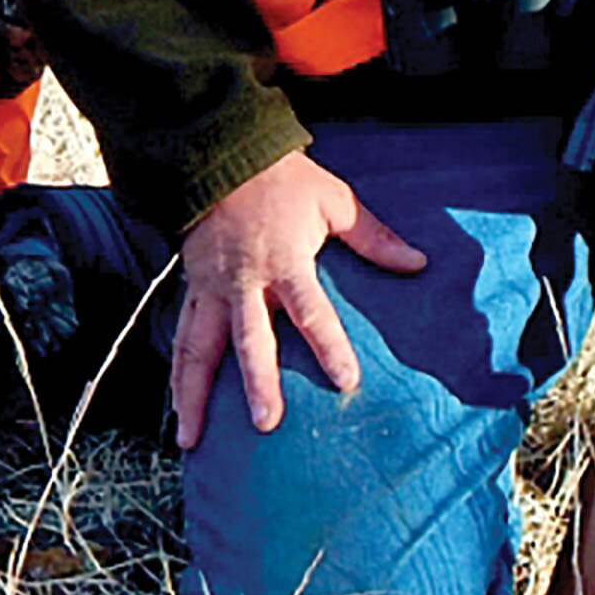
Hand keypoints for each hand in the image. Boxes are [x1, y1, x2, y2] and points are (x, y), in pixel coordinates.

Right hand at [171, 150, 425, 450]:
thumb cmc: (284, 180)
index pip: (310, 310)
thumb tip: (418, 263)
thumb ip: (373, 237)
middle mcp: (244, 281)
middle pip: (250, 338)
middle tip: (266, 423)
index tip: (345, 382)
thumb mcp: (333, 200)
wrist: (222, 155)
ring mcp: (212, 287)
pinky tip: (177, 406)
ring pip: (198, 347)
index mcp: (284, 260)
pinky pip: (180, 336)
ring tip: (191, 438)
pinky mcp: (191, 288)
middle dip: (257, 382)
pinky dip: (175, 373)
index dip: (329, 345)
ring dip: (194, 394)